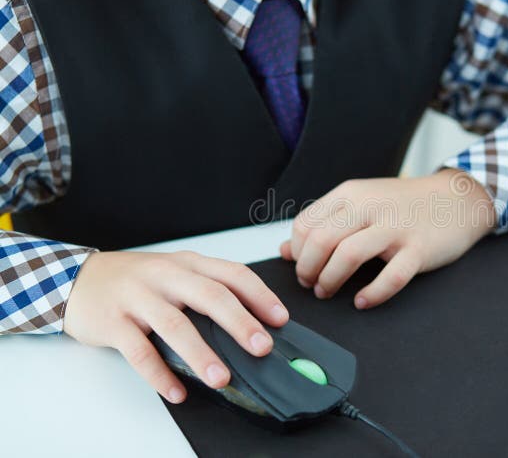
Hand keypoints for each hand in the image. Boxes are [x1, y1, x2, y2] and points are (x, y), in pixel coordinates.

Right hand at [63, 251, 288, 403]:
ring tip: (221, 378)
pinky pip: (139, 351)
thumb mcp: (174, 273)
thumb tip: (250, 326)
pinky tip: (176, 392)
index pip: (232, 274)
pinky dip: (159, 375)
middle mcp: (166, 276)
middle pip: (210, 296)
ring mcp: (138, 297)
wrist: (77, 278)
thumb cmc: (136, 280)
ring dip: (201, 355)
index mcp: (188, 263)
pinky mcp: (113, 322)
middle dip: (239, 323)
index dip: (259, 296)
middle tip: (261, 348)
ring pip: (175, 325)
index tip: (281, 319)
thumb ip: (207, 290)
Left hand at [279, 169, 495, 308]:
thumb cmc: (404, 205)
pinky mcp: (419, 248)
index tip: (302, 266)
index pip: (306, 224)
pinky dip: (372, 294)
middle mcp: (369, 206)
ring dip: (330, 281)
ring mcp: (396, 227)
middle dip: (308, 269)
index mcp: (351, 194)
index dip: (296, 251)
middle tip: (311, 285)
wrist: (457, 200)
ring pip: (348, 255)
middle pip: (321, 240)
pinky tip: (362, 301)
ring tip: (327, 292)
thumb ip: (323, 224)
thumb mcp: (361, 204)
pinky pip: (391, 277)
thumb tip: (284, 250)